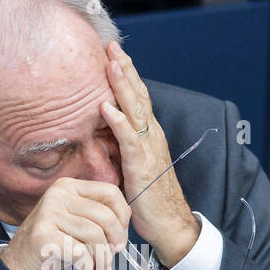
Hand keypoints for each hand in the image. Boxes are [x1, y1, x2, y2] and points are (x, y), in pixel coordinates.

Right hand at [0, 177, 130, 269]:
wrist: (20, 263)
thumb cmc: (54, 243)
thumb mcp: (76, 221)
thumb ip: (98, 215)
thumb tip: (125, 226)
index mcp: (69, 186)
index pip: (110, 192)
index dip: (123, 217)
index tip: (120, 237)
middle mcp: (57, 194)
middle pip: (105, 216)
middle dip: (116, 241)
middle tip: (113, 257)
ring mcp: (48, 213)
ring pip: (94, 235)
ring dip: (103, 258)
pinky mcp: (43, 235)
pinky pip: (79, 251)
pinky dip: (87, 266)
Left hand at [100, 40, 199, 267]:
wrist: (169, 224)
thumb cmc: (149, 199)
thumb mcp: (132, 167)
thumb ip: (120, 148)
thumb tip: (101, 135)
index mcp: (148, 134)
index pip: (137, 98)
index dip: (126, 74)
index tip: (112, 54)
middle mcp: (151, 136)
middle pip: (138, 95)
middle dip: (124, 69)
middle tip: (110, 46)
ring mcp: (148, 148)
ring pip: (135, 109)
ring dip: (122, 85)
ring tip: (109, 64)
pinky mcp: (141, 165)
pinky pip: (128, 139)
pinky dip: (117, 121)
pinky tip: (105, 107)